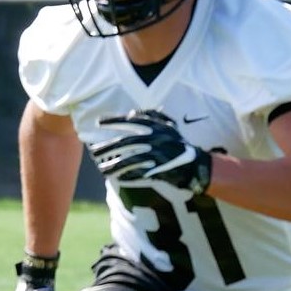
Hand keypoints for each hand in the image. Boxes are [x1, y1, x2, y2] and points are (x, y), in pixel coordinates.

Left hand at [90, 109, 212, 195]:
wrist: (196, 165)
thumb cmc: (179, 145)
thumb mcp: (169, 127)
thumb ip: (153, 117)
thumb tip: (133, 113)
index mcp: (158, 127)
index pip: (132, 121)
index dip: (114, 121)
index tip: (99, 122)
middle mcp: (157, 139)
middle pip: (126, 142)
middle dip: (108, 147)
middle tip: (94, 151)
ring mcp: (158, 155)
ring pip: (130, 160)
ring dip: (114, 165)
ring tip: (102, 169)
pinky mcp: (159, 170)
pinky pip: (138, 173)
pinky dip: (127, 176)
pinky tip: (116, 178)